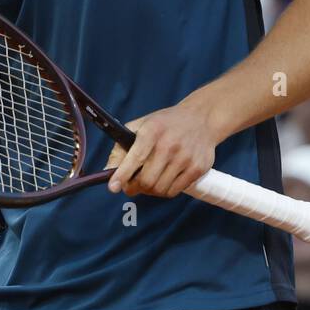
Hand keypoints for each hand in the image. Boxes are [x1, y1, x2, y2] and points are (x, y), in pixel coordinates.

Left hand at [105, 99, 219, 197]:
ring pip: (159, 189)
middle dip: (134, 187)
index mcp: (152, 131)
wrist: (201, 118)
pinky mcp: (197, 168)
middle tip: (131, 186)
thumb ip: (122, 147)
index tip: (113, 188)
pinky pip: (174, 191)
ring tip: (148, 182)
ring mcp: (185, 158)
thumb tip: (108, 171)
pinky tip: (164, 180)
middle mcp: (169, 145)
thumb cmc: (166, 124)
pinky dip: (164, 191)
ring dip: (149, 191)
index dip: (122, 175)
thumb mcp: (142, 126)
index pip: (135, 158)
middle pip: (146, 181)